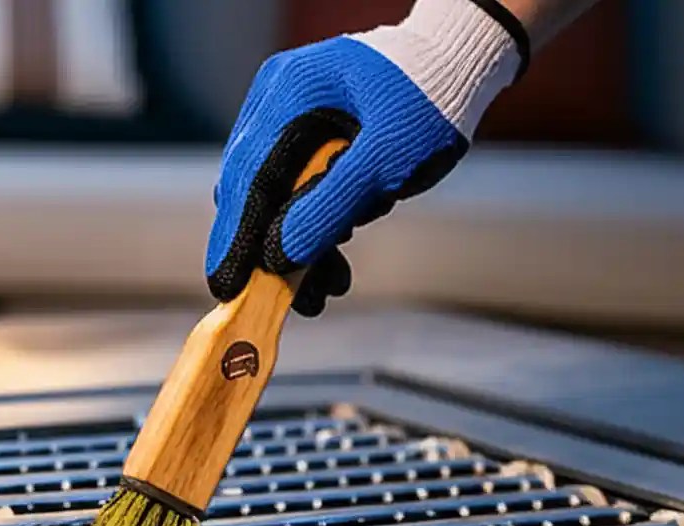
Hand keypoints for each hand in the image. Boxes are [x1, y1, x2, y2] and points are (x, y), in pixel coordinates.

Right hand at [205, 0, 527, 315]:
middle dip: (272, 250)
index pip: (248, 176)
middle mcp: (277, 99)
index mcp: (291, 92)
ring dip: (299, 244)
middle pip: (253, 188)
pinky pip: (294, 186)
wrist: (457, 64)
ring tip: (332, 288)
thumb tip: (278, 257)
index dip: (237, 236)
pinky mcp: (306, 133)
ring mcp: (288, 114)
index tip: (227, 286)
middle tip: (297, 303)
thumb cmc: (429, 100)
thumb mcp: (386, 159)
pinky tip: (337, 256)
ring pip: (274, 193)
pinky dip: (313, 223)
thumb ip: (330, 205)